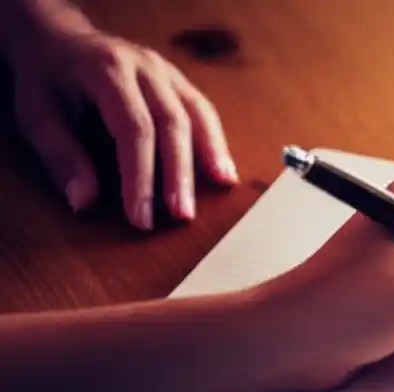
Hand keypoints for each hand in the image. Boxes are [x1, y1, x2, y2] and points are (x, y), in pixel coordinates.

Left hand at [5, 13, 236, 228]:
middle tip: (182, 215)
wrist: (59, 39)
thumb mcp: (35, 113)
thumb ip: (61, 155)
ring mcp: (166, 71)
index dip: (140, 175)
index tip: (140, 216)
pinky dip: (216, 143)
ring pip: (197, 113)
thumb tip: (84, 202)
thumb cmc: (46, 80)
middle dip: (179, 173)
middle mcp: (144, 66)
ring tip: (221, 188)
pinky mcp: (178, 81)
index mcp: (107, 70)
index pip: (133, 127)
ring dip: (210, 155)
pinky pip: (203, 111)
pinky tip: (224, 172)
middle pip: (172, 122)